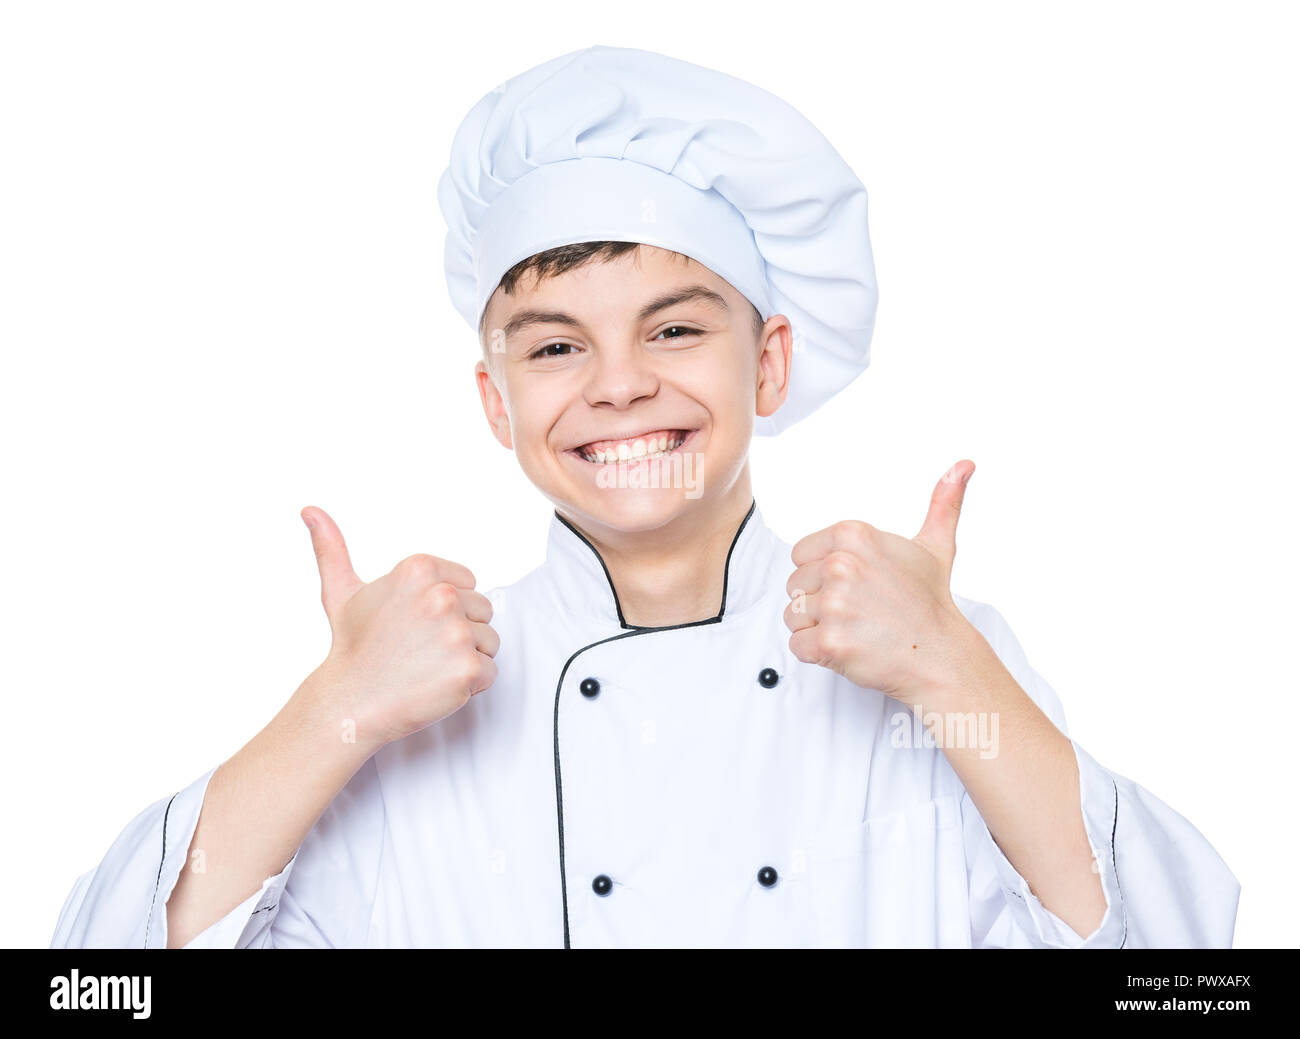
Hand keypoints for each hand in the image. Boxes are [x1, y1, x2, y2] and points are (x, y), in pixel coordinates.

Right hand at [300, 505, 498, 747]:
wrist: (350, 703)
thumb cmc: (352, 649)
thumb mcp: (341, 592)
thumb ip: (332, 548)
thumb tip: (310, 511)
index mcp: (420, 569)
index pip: (468, 584)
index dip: (446, 608)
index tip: (415, 625)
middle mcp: (441, 595)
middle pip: (482, 611)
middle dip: (457, 632)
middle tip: (418, 650)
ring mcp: (456, 632)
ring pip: (489, 641)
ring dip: (466, 658)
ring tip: (426, 667)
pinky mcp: (468, 667)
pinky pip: (490, 672)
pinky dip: (469, 685)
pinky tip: (435, 685)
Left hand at [783, 460, 978, 703]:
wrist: (941, 656)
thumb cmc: (931, 602)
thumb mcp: (936, 546)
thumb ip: (943, 502)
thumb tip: (965, 464)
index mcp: (853, 534)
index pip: (800, 554)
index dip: (821, 574)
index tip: (855, 586)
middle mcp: (841, 564)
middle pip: (794, 585)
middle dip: (819, 603)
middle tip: (859, 612)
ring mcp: (834, 604)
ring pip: (792, 615)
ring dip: (817, 628)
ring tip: (855, 629)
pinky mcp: (830, 641)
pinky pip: (797, 645)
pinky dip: (817, 653)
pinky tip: (849, 648)